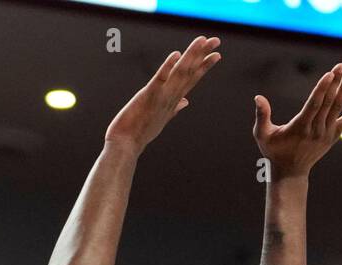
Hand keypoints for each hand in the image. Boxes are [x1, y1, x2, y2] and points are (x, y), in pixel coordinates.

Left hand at [104, 37, 221, 152]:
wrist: (125, 146)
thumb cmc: (141, 133)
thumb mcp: (161, 119)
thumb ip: (174, 108)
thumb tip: (186, 101)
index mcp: (173, 101)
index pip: (191, 80)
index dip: (203, 66)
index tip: (216, 55)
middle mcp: (170, 98)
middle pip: (189, 73)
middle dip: (203, 55)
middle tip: (216, 40)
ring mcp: (161, 97)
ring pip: (179, 73)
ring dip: (191, 56)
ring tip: (202, 41)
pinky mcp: (148, 96)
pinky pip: (159, 79)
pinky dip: (167, 67)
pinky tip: (175, 55)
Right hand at [253, 64, 341, 178]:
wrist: (290, 172)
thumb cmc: (274, 151)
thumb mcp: (262, 135)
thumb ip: (261, 116)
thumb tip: (258, 97)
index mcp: (299, 128)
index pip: (314, 105)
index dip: (322, 89)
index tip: (329, 74)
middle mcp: (315, 131)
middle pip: (328, 103)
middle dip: (335, 83)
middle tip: (341, 65)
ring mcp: (326, 134)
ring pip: (338, 107)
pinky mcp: (333, 136)